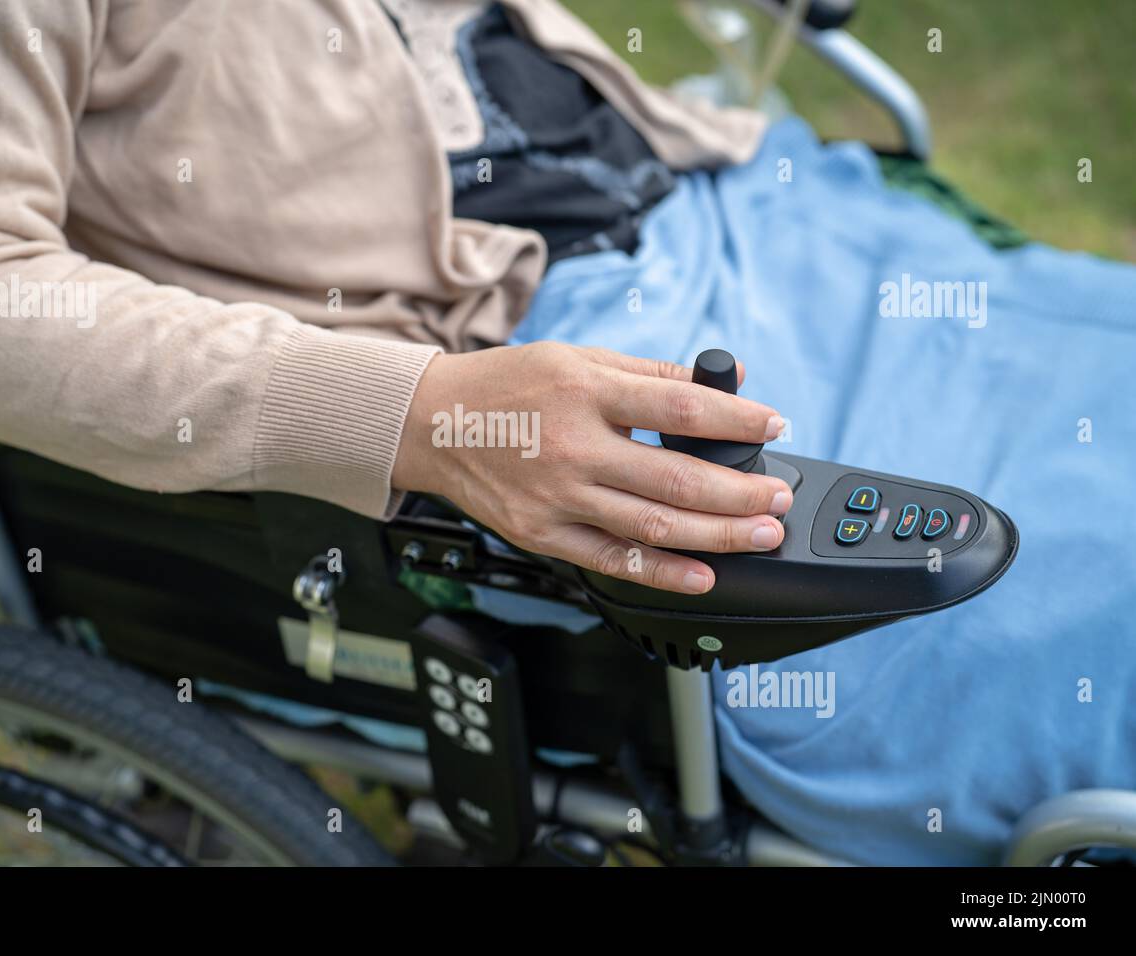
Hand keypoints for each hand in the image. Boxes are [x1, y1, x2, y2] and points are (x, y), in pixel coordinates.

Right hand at [392, 342, 790, 593]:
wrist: (431, 423)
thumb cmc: (508, 387)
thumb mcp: (578, 359)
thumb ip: (654, 374)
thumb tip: (728, 377)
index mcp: (586, 392)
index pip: (680, 408)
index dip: (737, 420)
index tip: (775, 426)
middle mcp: (573, 447)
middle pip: (676, 479)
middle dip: (740, 493)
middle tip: (778, 498)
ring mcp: (556, 497)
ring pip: (652, 527)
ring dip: (717, 536)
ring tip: (760, 534)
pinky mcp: (542, 534)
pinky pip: (611, 560)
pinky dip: (661, 572)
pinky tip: (702, 575)